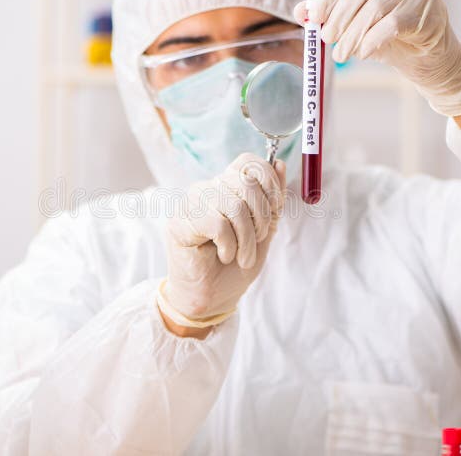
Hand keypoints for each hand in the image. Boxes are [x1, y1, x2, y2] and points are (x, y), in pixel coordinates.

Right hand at [158, 153, 286, 331]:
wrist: (211, 298)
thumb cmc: (234, 266)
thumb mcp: (263, 232)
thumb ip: (273, 202)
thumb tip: (280, 164)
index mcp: (227, 187)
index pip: (249, 162)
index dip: (270, 182)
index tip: (275, 209)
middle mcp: (208, 188)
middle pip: (246, 182)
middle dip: (262, 218)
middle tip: (258, 241)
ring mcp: (191, 202)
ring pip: (235, 206)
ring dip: (247, 240)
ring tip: (241, 256)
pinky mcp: (180, 222)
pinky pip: (218, 224)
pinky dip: (229, 246)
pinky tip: (223, 255)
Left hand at [295, 0, 460, 116]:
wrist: (426, 59)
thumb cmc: (387, 37)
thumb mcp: (354, 25)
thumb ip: (329, 16)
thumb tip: (300, 12)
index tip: (314, 16)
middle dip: (339, 17)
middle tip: (327, 39)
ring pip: (375, 8)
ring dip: (352, 35)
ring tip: (341, 54)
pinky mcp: (428, 9)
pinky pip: (392, 24)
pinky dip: (372, 40)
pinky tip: (362, 53)